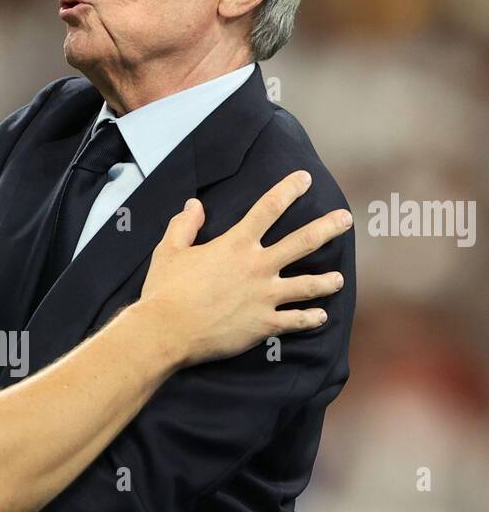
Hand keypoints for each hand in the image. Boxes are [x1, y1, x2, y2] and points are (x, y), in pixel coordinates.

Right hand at [139, 171, 351, 365]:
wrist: (166, 332)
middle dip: (328, 227)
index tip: (305, 179)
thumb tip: (194, 204)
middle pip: (303, 241)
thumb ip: (184, 224)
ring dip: (326, 281)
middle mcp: (257, 267)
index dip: (289, 189)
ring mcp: (264, 297)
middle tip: (346, 219)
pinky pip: (296, 321)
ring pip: (308, 285)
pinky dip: (311, 319)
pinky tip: (321, 316)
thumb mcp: (169, 250)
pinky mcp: (264, 325)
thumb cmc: (165, 291)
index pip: (268, 208)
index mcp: (235, 244)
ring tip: (338, 279)